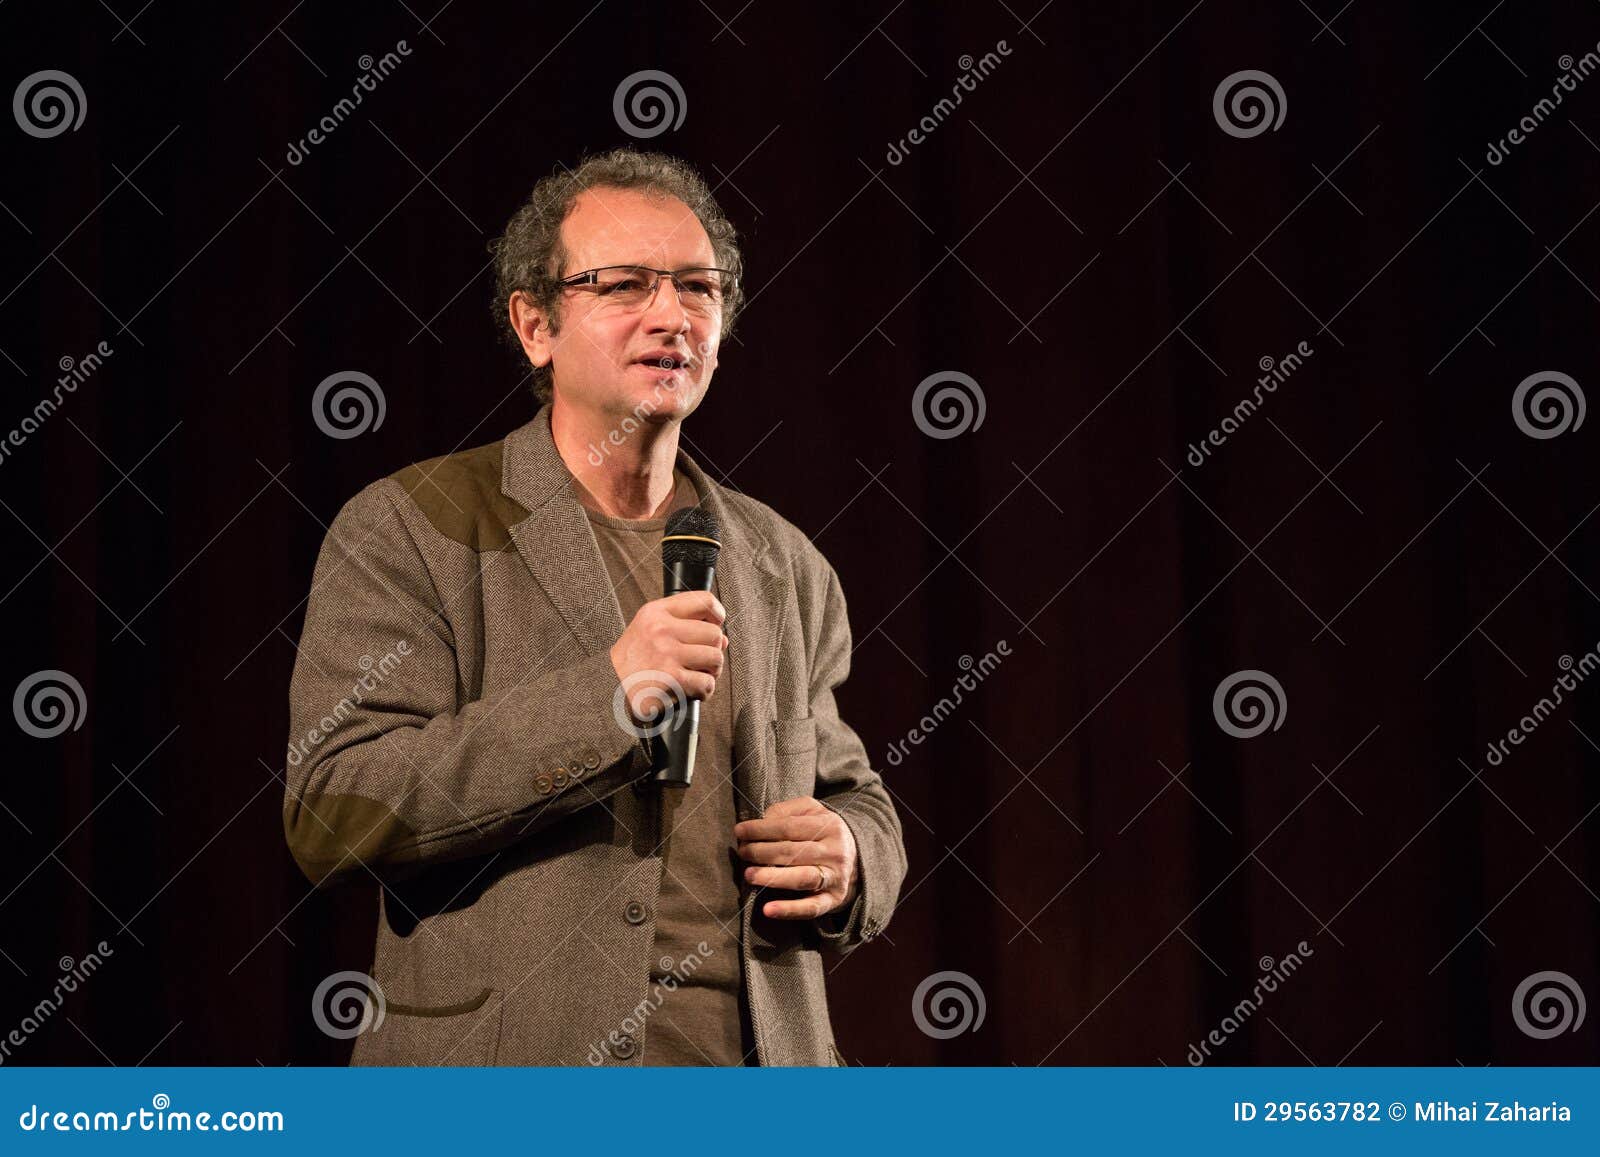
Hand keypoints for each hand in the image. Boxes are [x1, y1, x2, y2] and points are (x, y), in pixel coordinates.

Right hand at [609, 591, 727, 722]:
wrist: (608, 685)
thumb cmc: (633, 659)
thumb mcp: (650, 629)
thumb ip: (685, 627)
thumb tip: (724, 640)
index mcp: (657, 612)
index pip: (703, 600)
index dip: (717, 614)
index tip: (716, 625)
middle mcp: (661, 629)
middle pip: (715, 633)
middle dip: (713, 650)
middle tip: (701, 661)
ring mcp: (666, 654)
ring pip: (715, 658)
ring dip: (712, 671)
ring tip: (697, 675)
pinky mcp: (671, 679)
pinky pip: (707, 682)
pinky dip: (704, 690)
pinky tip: (692, 691)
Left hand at [734, 796, 858, 919]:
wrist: (857, 858)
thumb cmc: (822, 832)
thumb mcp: (811, 812)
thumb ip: (786, 810)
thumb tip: (762, 821)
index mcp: (829, 825)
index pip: (789, 827)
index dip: (761, 829)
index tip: (739, 831)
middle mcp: (834, 851)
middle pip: (792, 852)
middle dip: (761, 852)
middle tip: (741, 853)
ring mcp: (835, 877)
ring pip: (801, 878)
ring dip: (772, 878)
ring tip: (749, 876)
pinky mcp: (833, 900)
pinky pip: (811, 908)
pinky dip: (789, 910)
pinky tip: (768, 910)